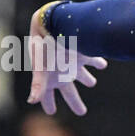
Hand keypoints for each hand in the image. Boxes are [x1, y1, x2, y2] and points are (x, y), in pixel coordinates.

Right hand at [27, 1, 106, 115]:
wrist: (54, 22)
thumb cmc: (45, 46)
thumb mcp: (40, 67)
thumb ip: (38, 85)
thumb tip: (31, 101)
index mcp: (49, 78)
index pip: (48, 96)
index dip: (49, 104)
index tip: (51, 112)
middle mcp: (61, 72)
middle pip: (70, 91)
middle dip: (75, 102)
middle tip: (82, 112)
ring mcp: (72, 62)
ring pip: (82, 75)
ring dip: (87, 78)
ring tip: (92, 82)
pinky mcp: (83, 53)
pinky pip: (93, 59)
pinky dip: (98, 61)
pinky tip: (103, 64)